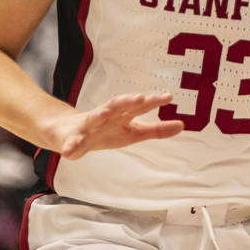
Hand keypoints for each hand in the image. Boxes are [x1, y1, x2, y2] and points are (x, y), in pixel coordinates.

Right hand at [55, 93, 183, 159]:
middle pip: (116, 106)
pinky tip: (70, 153)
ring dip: (99, 115)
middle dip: (127, 101)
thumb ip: (156, 130)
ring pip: (93, 118)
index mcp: (121, 115)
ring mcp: (87, 127)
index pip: (138, 106)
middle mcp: (105, 116)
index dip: (152, 101)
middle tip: (141, 98)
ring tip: (106, 112)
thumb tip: (182, 125)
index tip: (168, 97)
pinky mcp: (72, 139)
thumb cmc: (106, 131)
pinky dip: (71, 147)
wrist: (67, 132)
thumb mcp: (133, 132)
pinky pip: (71, 143)